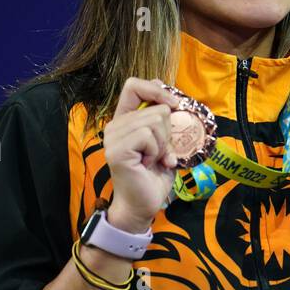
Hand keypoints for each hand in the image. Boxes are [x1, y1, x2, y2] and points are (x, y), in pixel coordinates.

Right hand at [101, 77, 182, 231]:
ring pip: (154, 120)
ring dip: (163, 144)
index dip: (157, 90)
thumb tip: (175, 101)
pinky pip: (147, 135)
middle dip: (168, 131)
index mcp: (124, 120)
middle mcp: (115, 126)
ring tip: (155, 159)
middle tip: (161, 153)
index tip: (174, 105)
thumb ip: (164, 122)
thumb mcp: (163, 142)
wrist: (143, 204)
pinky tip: (149, 164)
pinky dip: (157, 151)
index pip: (134, 86)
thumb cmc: (154, 174)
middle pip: (155, 107)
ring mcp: (113, 137)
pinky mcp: (117, 150)